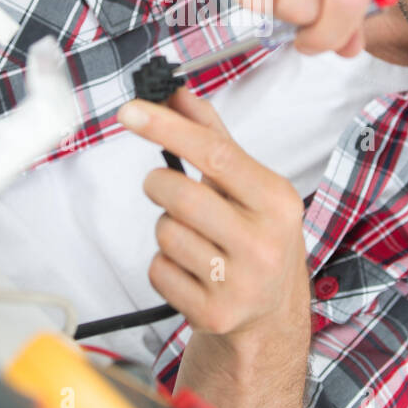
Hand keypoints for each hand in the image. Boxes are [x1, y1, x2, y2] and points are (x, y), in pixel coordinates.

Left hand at [117, 88, 311, 336]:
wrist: (271, 312)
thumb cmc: (254, 235)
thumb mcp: (248, 185)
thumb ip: (213, 137)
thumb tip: (178, 94)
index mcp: (277, 200)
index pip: (215, 154)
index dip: (168, 128)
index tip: (130, 111)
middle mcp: (264, 243)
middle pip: (180, 195)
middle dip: (158, 186)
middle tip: (163, 188)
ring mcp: (241, 283)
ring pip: (165, 234)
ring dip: (165, 227)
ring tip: (192, 237)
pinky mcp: (214, 313)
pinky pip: (158, 270)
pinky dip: (163, 264)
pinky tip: (190, 268)